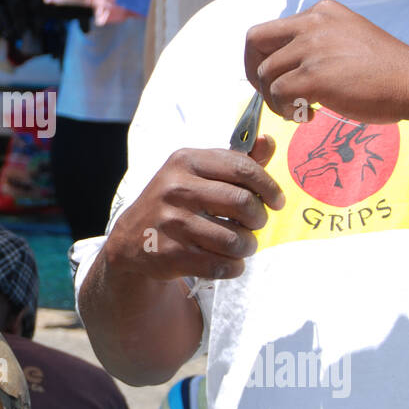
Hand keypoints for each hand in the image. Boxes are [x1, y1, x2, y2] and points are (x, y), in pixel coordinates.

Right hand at [102, 137, 284, 283]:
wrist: (132, 239)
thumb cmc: (176, 201)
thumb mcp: (198, 173)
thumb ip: (236, 160)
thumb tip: (270, 142)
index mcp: (185, 161)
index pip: (242, 168)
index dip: (268, 186)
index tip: (276, 201)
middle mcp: (176, 188)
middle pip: (243, 203)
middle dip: (259, 218)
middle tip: (256, 224)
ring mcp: (172, 223)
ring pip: (235, 240)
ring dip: (248, 246)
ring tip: (242, 244)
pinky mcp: (171, 255)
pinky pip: (221, 266)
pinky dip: (234, 267)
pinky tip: (229, 261)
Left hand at [244, 0, 408, 124]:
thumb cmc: (387, 71)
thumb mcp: (347, 40)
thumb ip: (316, 45)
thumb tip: (282, 67)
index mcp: (321, 12)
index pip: (269, 30)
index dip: (263, 58)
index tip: (275, 79)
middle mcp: (314, 22)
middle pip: (254, 41)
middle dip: (255, 73)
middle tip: (273, 96)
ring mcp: (314, 48)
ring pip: (266, 73)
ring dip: (275, 99)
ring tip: (300, 110)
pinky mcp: (316, 75)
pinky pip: (278, 94)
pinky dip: (286, 110)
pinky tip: (309, 115)